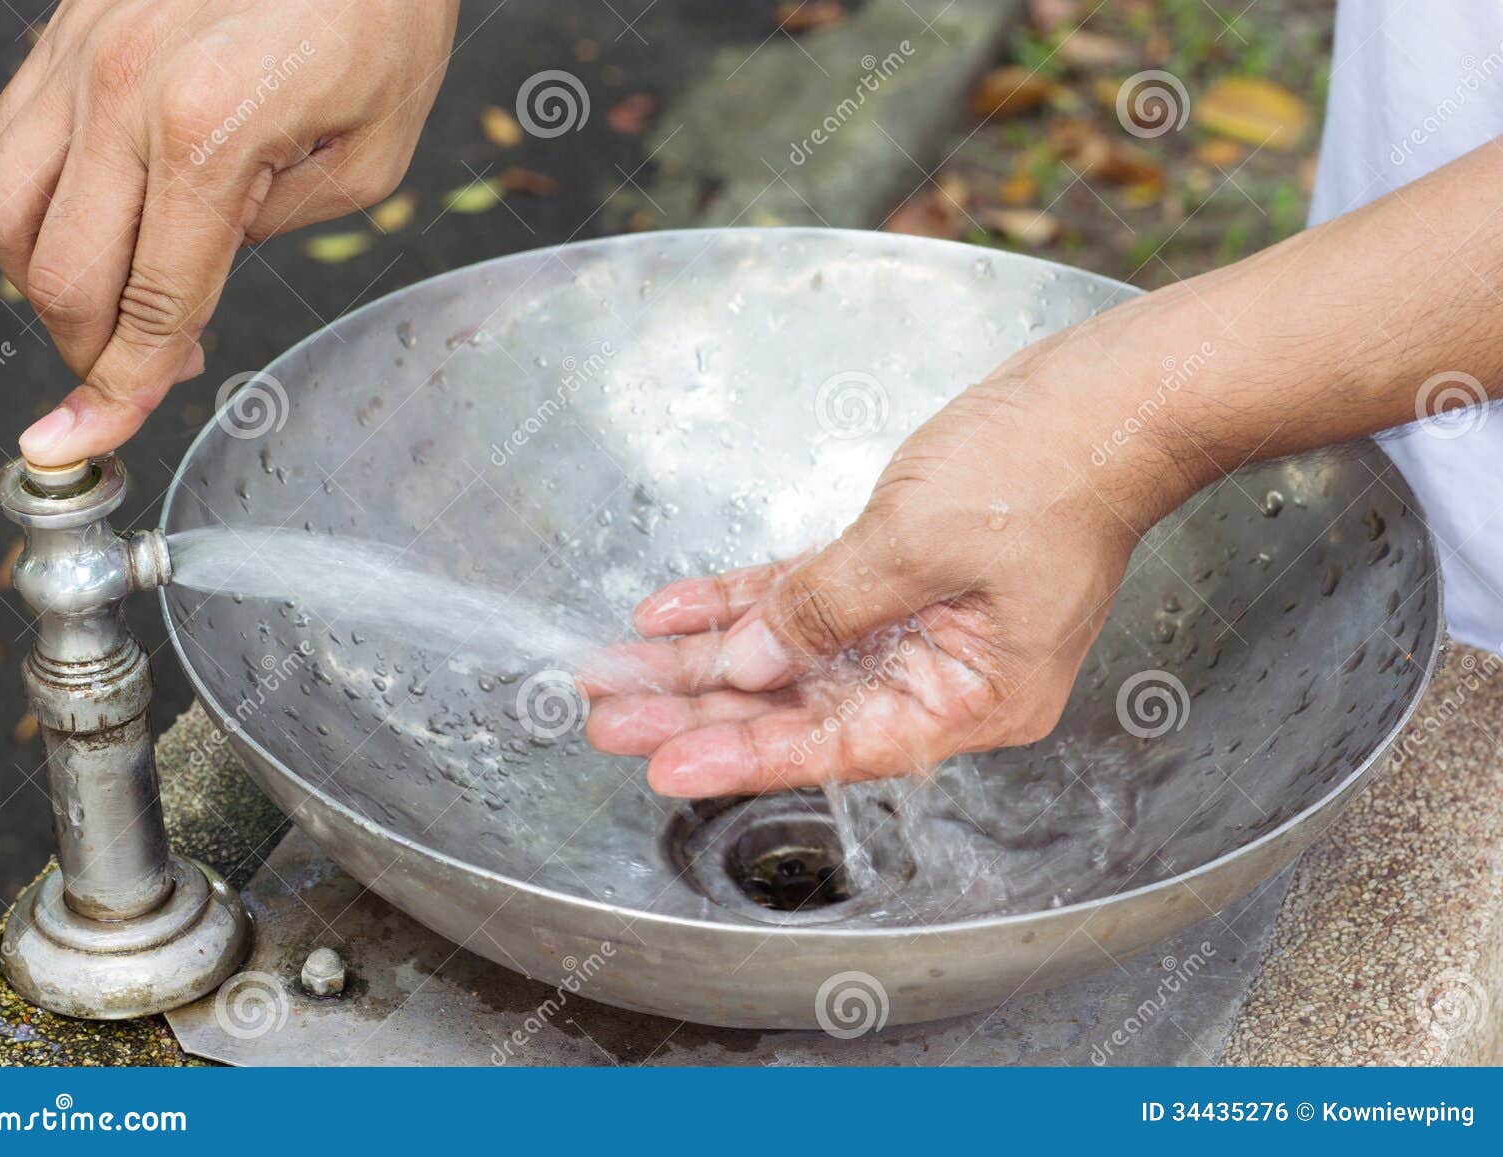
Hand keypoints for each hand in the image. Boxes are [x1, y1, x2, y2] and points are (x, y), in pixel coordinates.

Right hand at [0, 0, 457, 464]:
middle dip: (88, 349)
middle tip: (140, 370)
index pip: (147, 304)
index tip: (81, 443)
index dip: (117, 391)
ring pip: (3, 210)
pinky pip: (10, 140)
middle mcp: (120, 90)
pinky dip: (37, 205)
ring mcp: (79, 52)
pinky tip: (101, 221)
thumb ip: (271, 232)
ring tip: (117, 300)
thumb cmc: (380, 16)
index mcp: (207, 134)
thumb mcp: (370, 158)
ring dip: (46, 283)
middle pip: (55, 273)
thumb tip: (196, 275)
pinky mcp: (63, 28)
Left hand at [584, 319, 1207, 798]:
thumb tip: (748, 664)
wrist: (1112, 395)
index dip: (745, 755)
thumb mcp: (919, 544)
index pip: (839, 744)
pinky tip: (675, 610)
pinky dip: (744, 602)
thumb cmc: (1050, 469)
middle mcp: (943, 676)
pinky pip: (806, 602)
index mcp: (973, 697)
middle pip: (802, 707)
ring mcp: (921, 629)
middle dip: (701, 708)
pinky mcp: (900, 577)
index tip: (662, 763)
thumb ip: (825, 610)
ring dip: (705, 659)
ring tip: (617, 669)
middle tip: (608, 714)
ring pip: (792, 658)